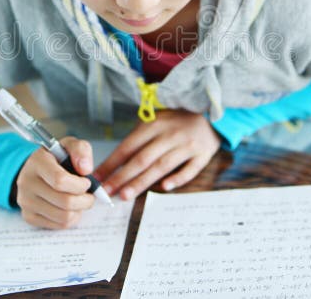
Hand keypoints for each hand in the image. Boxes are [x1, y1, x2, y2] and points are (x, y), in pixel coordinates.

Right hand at [15, 136, 95, 228]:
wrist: (33, 169)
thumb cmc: (54, 159)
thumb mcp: (68, 146)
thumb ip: (81, 150)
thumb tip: (86, 169)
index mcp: (37, 162)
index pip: (60, 180)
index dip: (79, 185)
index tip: (86, 182)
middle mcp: (27, 183)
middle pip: (65, 202)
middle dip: (85, 200)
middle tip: (89, 195)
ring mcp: (26, 202)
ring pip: (64, 217)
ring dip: (79, 210)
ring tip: (80, 201)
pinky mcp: (29, 216)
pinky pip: (58, 225)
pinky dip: (70, 219)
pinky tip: (70, 208)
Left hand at [94, 110, 220, 200]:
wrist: (211, 114)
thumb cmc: (177, 121)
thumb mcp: (157, 121)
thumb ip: (139, 138)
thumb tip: (115, 163)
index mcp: (154, 125)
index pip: (128, 146)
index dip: (112, 163)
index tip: (98, 177)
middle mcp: (170, 135)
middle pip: (142, 158)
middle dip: (122, 176)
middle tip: (107, 192)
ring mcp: (187, 145)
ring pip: (161, 166)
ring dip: (142, 182)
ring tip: (126, 195)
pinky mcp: (203, 154)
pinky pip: (189, 169)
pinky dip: (177, 178)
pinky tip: (163, 188)